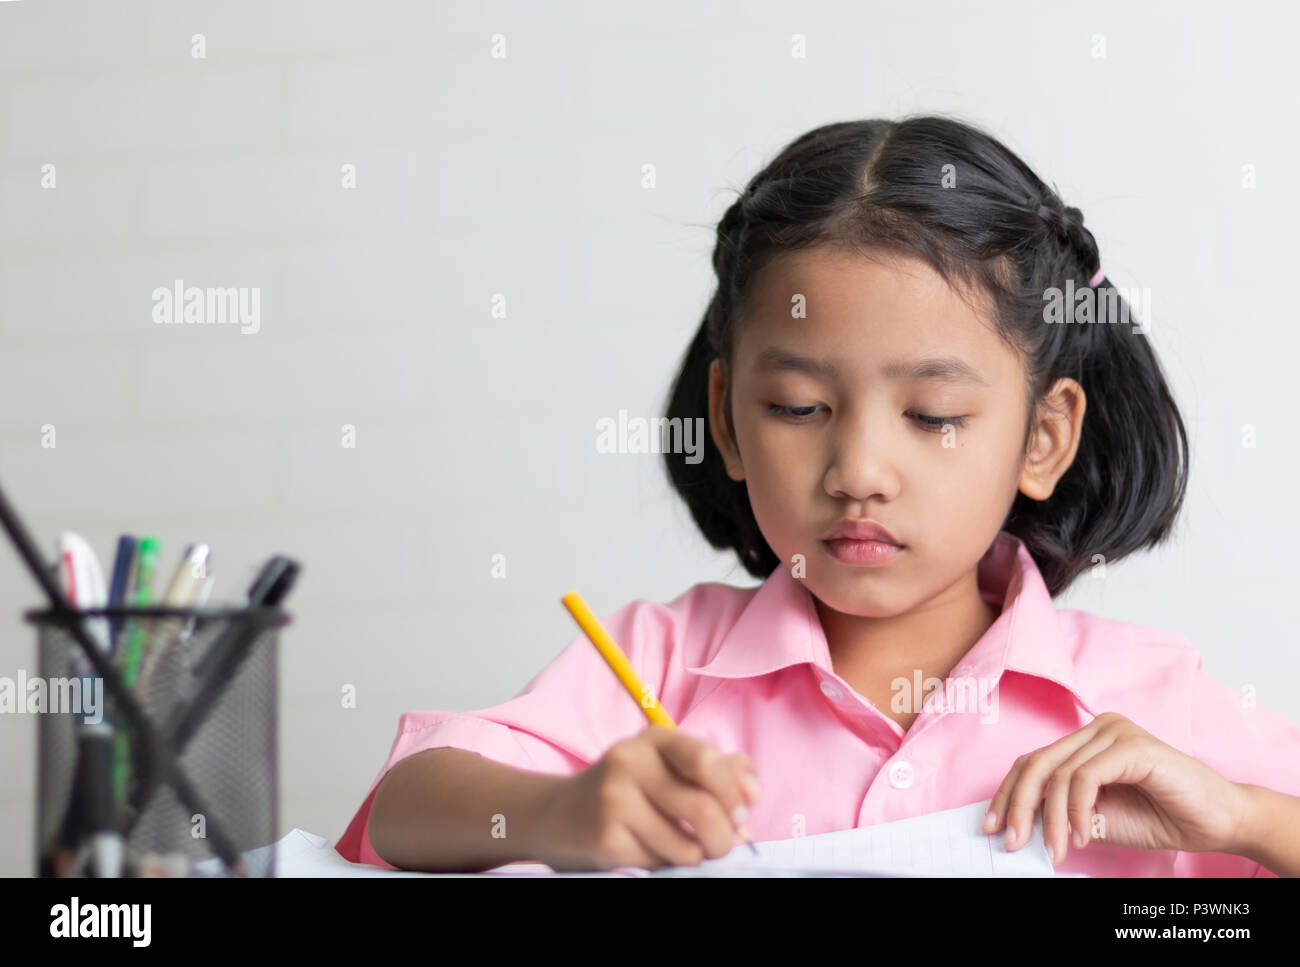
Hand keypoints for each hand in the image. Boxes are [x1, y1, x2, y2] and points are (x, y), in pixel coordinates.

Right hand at [531, 725, 760, 870]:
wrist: (560, 814)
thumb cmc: (630, 791)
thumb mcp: (669, 767)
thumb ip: (720, 770)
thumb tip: (751, 791)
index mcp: (654, 739)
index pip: (707, 760)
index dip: (733, 793)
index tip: (741, 814)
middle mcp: (629, 762)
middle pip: (703, 809)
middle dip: (724, 838)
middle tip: (721, 846)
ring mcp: (612, 800)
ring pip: (686, 846)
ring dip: (698, 858)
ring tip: (687, 851)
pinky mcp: (604, 839)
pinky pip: (660, 865)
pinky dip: (668, 867)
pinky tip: (652, 853)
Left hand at [983, 712, 1251, 865]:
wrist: (1218, 822)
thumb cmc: (1161, 817)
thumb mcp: (1096, 819)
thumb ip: (1062, 812)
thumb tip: (1017, 823)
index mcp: (1086, 742)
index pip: (1032, 763)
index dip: (1008, 795)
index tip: (992, 827)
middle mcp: (1096, 729)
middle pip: (1037, 764)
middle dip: (1018, 806)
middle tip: (1012, 842)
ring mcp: (1114, 731)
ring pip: (1059, 775)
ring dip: (1050, 820)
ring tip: (1055, 851)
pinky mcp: (1132, 745)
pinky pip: (1086, 778)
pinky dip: (1075, 811)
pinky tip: (1080, 837)